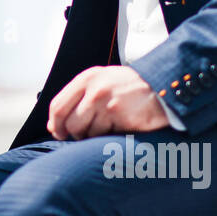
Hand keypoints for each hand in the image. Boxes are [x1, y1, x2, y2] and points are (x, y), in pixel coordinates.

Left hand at [47, 65, 169, 139]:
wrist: (161, 87)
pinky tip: (120, 128)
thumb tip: (54, 124)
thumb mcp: (102, 82)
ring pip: (86, 132)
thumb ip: (79, 98)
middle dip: (74, 134)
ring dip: (94, 136)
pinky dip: (109, 137)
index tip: (58, 133)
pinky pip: (104, 136)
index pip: (57, 105)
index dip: (55, 124)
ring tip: (109, 127)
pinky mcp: (118, 115)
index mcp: (86, 78)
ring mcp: (105, 102)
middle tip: (84, 136)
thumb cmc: (130, 88)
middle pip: (69, 122)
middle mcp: (93, 89)